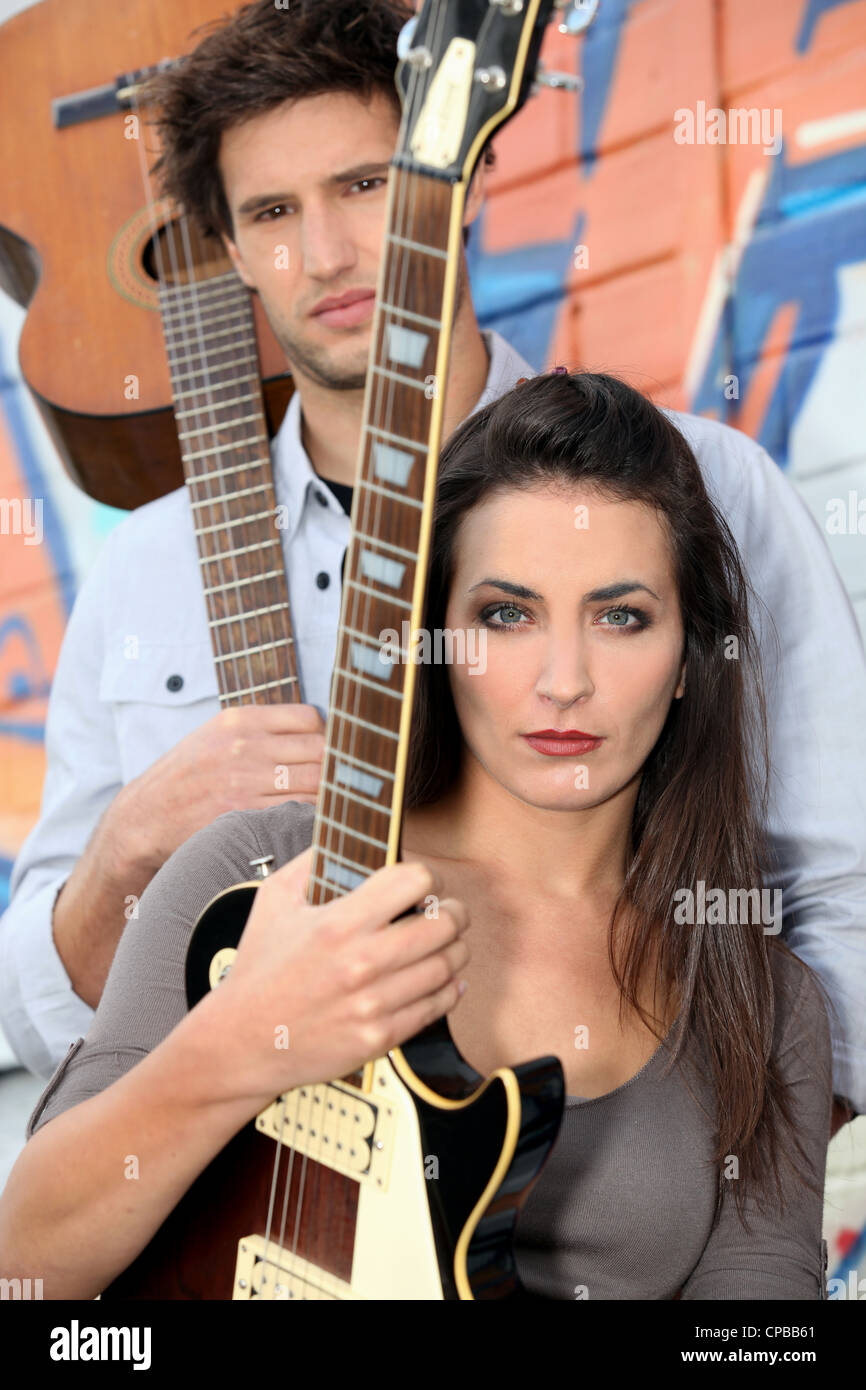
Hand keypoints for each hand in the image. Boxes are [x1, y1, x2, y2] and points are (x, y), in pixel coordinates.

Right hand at [114, 704, 324, 872]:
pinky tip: (305, 817)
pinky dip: (309, 815)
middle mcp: (243, 747)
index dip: (325, 734)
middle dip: (332, 765)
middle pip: (319, 750)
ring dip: (326, 793)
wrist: (147, 816)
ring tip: (324, 799)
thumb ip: (261, 727)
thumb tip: (318, 729)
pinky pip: (297, 811)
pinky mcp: (244, 815)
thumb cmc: (189, 775)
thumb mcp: (216, 734)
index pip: (309, 718)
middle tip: (334, 778)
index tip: (326, 749)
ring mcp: (244, 782)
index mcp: (239, 720)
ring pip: (315, 784)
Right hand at [199, 846, 469, 1108]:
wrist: (240, 1042)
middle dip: (454, 912)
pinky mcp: (378, 1038)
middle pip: (444, 924)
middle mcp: (361, 963)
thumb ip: (312, 861)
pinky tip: (443, 979)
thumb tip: (347, 835)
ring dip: (455, 949)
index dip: (427, 876)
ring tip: (447, 943)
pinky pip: (436, 1007)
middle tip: (448, 910)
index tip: (425, 882)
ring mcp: (373, 1004)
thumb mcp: (274, 900)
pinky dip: (448, 989)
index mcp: (338, 923)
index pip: (414, 881)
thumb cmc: (258, 967)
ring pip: (446, 966)